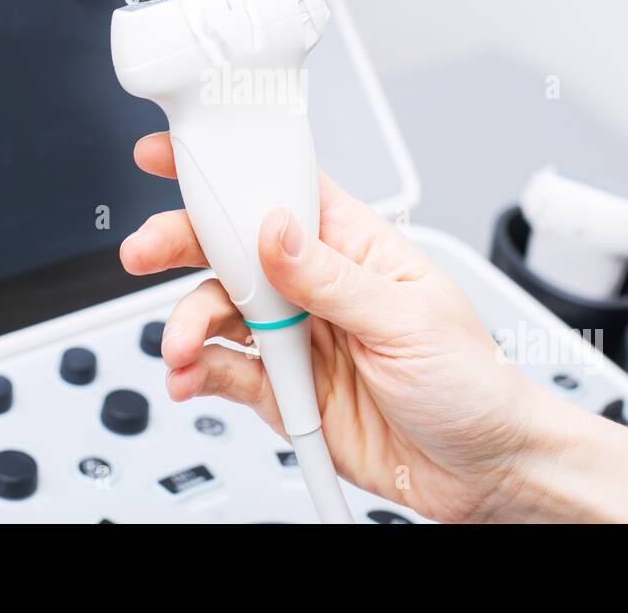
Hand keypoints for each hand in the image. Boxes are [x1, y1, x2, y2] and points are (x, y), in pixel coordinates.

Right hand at [119, 132, 542, 522]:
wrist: (483, 470)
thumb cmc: (472, 381)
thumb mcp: (408, 320)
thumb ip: (333, 279)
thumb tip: (276, 232)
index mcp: (355, 247)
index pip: (284, 191)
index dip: (232, 169)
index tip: (180, 156)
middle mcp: (319, 286)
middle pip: (234, 248)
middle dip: (183, 243)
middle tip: (145, 251)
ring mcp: (299, 338)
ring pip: (220, 312)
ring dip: (188, 324)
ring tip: (181, 348)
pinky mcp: (285, 389)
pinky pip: (227, 370)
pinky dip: (199, 372)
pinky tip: (192, 377)